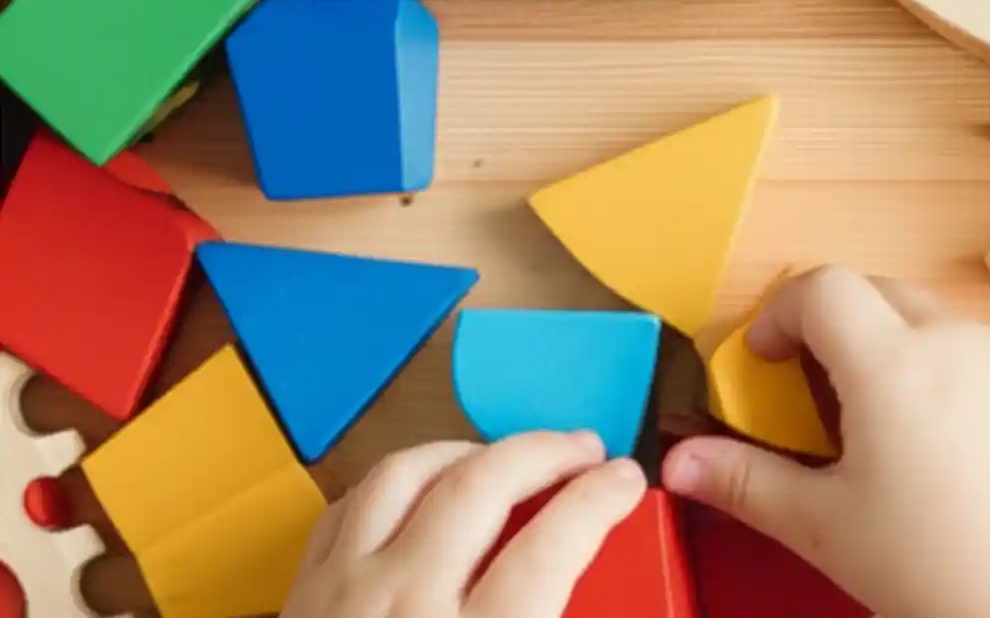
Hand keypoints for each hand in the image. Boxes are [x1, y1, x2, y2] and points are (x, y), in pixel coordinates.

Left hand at [283, 431, 645, 617]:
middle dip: (544, 451)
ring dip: (469, 450)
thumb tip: (599, 607)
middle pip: (482, 484)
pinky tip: (423, 490)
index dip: (598, 498)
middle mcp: (405, 604)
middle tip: (582, 451)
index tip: (624, 481)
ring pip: (407, 472)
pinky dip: (396, 480)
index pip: (551, 543)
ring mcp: (344, 590)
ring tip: (506, 457)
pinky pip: (349, 502)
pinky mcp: (302, 592)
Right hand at [664, 267, 989, 617]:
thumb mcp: (827, 526)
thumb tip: (683, 463)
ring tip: (862, 424)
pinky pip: (967, 352)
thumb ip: (746, 483)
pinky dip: (929, 369)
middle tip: (802, 389)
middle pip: (872, 290)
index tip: (762, 362)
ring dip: (879, 344)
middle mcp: (954, 346)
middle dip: (826, 324)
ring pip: (923, 318)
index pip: (822, 287)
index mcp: (893, 365)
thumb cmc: (950, 569)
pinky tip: (924, 448)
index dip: (779, 314)